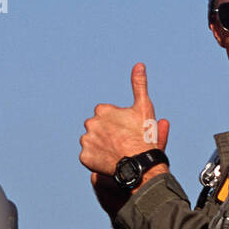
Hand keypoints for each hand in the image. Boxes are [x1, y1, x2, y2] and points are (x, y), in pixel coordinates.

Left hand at [80, 63, 169, 207]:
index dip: (118, 122)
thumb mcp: (144, 108)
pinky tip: (109, 160)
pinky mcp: (84, 157)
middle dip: (106, 133)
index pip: (106, 114)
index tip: (127, 130)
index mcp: (102, 110)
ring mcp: (87, 141)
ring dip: (101, 145)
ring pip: (92, 141)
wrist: (140, 164)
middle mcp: (91, 124)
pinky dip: (97, 158)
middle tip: (122, 142)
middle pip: (97, 128)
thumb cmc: (144, 136)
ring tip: (116, 152)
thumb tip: (139, 64)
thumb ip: (139, 85)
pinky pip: (89, 157)